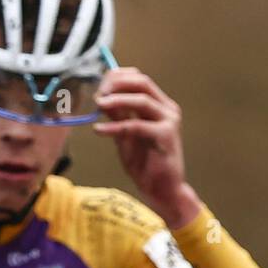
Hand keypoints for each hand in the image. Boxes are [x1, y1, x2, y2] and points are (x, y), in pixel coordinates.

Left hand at [93, 68, 200, 229]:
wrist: (161, 189)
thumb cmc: (145, 163)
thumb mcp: (125, 134)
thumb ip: (118, 116)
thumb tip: (101, 97)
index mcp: (160, 105)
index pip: (139, 80)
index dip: (118, 78)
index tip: (98, 86)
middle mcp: (167, 109)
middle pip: (142, 83)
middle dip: (117, 85)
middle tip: (97, 93)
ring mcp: (169, 121)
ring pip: (142, 100)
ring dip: (117, 100)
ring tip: (98, 105)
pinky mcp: (166, 136)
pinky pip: (136, 126)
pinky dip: (115, 127)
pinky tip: (99, 130)